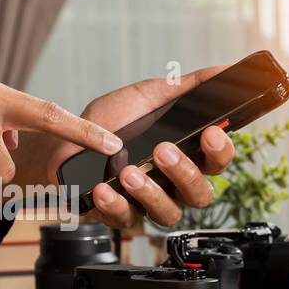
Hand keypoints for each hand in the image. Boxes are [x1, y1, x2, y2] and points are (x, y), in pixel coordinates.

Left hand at [25, 65, 236, 227]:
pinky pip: (126, 218)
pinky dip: (115, 204)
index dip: (220, 151)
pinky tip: (104, 188)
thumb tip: (223, 69)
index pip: (217, 161)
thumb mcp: (147, 96)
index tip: (211, 133)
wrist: (66, 139)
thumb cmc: (111, 122)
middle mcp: (172, 184)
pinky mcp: (119, 214)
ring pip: (167, 213)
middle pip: (199, 194)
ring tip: (129, 172)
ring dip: (150, 192)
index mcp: (186, 155)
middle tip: (163, 150)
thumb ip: (185, 86)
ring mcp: (147, 202)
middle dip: (185, 173)